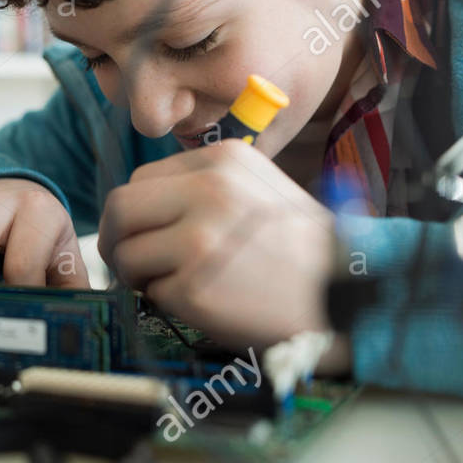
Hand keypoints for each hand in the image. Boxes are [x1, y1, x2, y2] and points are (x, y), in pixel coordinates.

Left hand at [99, 139, 341, 353]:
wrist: (347, 293)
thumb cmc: (301, 249)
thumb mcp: (257, 188)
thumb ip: (203, 186)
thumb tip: (143, 205)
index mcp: (222, 160)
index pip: (141, 179)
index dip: (133, 212)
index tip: (139, 233)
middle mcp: (208, 191)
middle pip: (119, 209)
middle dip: (115, 240)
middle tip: (128, 264)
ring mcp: (200, 239)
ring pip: (126, 253)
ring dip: (139, 276)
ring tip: (175, 283)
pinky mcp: (196, 286)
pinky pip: (152, 293)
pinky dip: (168, 302)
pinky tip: (205, 300)